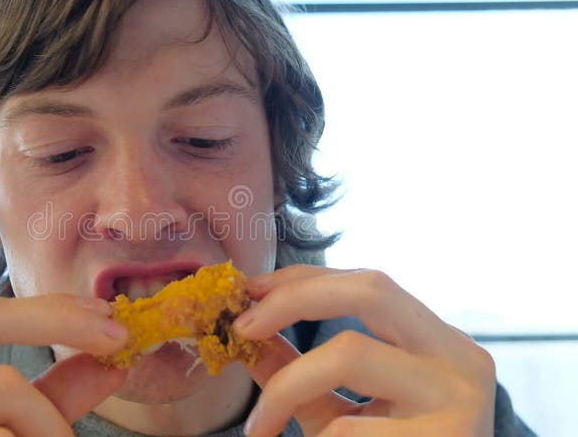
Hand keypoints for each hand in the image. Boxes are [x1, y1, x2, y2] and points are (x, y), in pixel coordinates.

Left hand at [234, 265, 496, 436]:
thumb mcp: (338, 412)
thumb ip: (299, 373)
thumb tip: (247, 337)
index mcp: (438, 344)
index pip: (366, 284)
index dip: (301, 281)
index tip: (248, 294)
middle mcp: (460, 359)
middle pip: (371, 289)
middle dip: (293, 299)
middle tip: (243, 328)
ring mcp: (460, 399)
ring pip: (350, 352)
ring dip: (285, 387)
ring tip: (259, 428)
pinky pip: (349, 427)